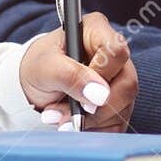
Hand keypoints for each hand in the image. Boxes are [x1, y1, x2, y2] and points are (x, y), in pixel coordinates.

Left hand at [20, 11, 135, 131]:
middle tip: (67, 113)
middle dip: (96, 107)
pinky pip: (119, 122)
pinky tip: (75, 124)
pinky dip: (95, 129)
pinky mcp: (119, 103)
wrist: (34, 86)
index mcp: (97, 31)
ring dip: (91, 121)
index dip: (102, 74)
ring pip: (124, 107)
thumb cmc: (39, 66)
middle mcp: (114, 54)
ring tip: (62, 117)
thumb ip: (70, 75)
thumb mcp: (45, 67)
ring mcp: (119, 79)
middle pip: (127, 83)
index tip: (81, 90)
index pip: (117, 52)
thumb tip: (100, 94)